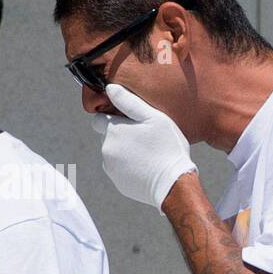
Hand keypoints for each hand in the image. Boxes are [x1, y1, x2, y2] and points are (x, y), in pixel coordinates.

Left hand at [91, 82, 196, 208]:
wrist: (174, 185)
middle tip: (144, 139)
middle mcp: (106, 148)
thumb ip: (129, 102)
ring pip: (113, 153)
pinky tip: (147, 167)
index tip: (130, 123)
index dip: (114, 119)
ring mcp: (111, 168)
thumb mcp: (154, 118)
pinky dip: (129, 167)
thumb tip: (110, 88)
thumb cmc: (168, 148)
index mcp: (113, 130)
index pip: (99, 119)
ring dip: (125, 151)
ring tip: (147, 154)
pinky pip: (120, 170)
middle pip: (107, 137)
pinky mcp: (118, 182)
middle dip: (121, 135)